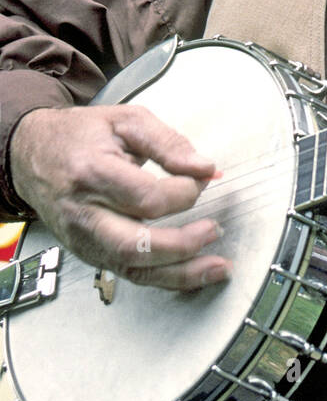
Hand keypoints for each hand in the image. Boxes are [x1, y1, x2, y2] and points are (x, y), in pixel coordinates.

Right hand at [10, 104, 229, 291]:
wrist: (33, 155)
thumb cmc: (80, 137)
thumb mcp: (126, 122)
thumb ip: (168, 143)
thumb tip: (204, 167)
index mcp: (92, 172)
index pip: (146, 197)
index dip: (184, 191)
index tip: (201, 178)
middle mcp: (84, 213)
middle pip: (135, 244)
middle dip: (183, 243)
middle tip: (214, 228)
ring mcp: (84, 239)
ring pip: (134, 268)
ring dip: (181, 272)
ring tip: (218, 265)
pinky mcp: (90, 254)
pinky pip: (131, 275)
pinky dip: (167, 278)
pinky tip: (194, 273)